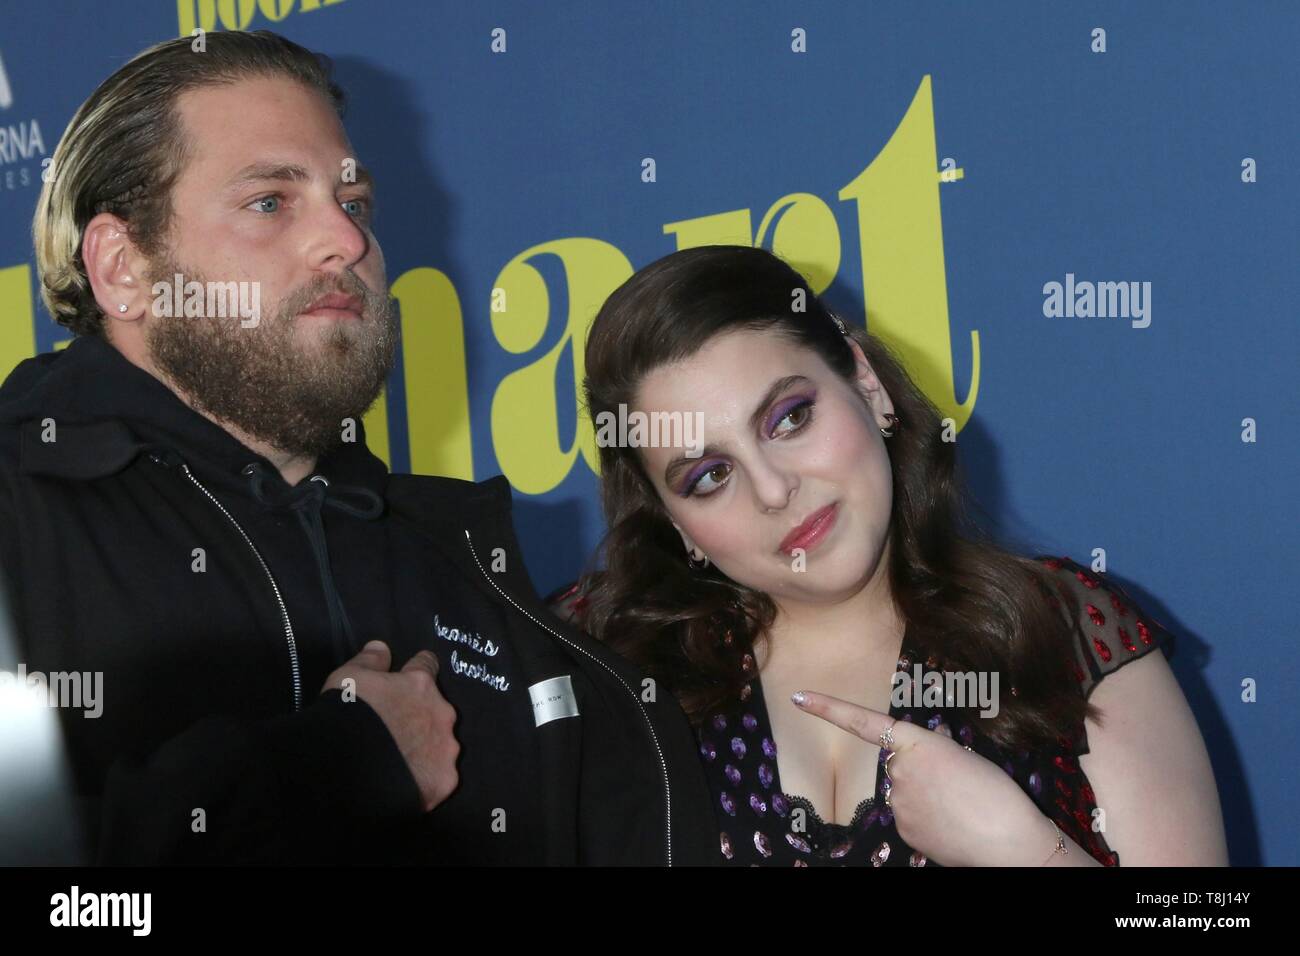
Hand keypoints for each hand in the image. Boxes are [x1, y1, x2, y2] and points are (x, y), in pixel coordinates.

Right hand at [323, 641, 459, 812]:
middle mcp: (441, 713)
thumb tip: (382, 647)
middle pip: (437, 709)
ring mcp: (445, 749)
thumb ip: (369, 660)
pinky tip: (407, 783)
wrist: (345, 767)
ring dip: (427, 748)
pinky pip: (439, 776)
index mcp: (420, 685)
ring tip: (402, 761)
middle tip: (397, 730)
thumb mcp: (349, 677)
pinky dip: (426, 778)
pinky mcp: (443, 781)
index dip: (417, 670)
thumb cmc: (348, 714)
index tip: (410, 676)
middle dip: (421, 716)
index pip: (427, 665)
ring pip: (442, 744)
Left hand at [793, 691, 1055, 865]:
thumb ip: (931, 753)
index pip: (863, 722)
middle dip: (918, 771)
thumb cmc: (998, 794)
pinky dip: (927, 819)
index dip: (829, 708)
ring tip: (959, 806)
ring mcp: (898, 803)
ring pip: (903, 793)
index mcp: (916, 743)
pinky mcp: (903, 830)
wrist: (1009, 842)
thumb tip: (919, 763)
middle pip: (897, 765)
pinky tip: (952, 824)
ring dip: (924, 796)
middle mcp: (898, 771)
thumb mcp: (965, 757)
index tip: (800, 697)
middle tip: (956, 784)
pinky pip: (909, 817)